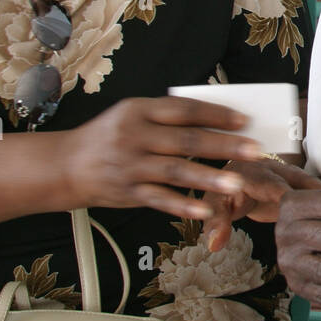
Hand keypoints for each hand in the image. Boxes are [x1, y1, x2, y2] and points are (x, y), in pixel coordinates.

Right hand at [59, 97, 261, 220]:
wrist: (65, 165)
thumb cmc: (107, 137)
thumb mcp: (131, 114)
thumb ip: (165, 116)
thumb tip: (213, 116)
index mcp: (139, 111)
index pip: (183, 109)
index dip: (215, 114)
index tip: (244, 120)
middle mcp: (135, 136)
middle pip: (186, 140)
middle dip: (224, 145)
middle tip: (255, 150)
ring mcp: (131, 166)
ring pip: (176, 171)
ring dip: (210, 177)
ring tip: (238, 182)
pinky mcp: (128, 192)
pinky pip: (160, 199)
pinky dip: (183, 205)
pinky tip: (206, 210)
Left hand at [201, 158, 320, 250]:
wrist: (238, 174)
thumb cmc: (227, 189)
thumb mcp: (216, 205)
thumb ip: (216, 223)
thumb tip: (215, 243)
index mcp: (254, 174)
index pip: (273, 186)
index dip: (288, 198)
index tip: (301, 213)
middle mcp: (277, 171)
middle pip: (303, 182)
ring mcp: (293, 175)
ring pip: (316, 185)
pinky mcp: (303, 183)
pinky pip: (320, 192)